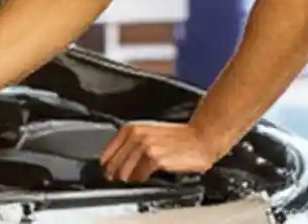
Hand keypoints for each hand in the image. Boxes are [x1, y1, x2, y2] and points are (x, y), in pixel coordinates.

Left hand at [100, 121, 223, 182]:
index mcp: (132, 128)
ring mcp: (145, 146)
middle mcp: (137, 135)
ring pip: (124, 173)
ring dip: (128, 180)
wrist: (201, 138)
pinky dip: (141, 180)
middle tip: (122, 179)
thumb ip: (130, 145)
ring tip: (136, 179)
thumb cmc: (179, 137)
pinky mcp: (155, 159)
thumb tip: (113, 163)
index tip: (110, 173)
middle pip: (113, 165)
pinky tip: (147, 177)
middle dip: (116, 176)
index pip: (106, 154)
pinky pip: (139, 176)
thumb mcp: (149, 133)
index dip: (107, 167)